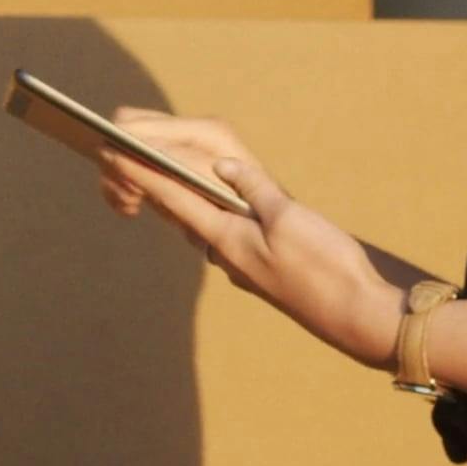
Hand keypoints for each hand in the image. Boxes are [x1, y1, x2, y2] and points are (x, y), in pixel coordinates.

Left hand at [96, 112, 404, 371]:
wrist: (357, 313)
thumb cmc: (326, 269)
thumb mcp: (290, 221)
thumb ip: (256, 190)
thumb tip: (224, 166)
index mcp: (227, 237)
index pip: (174, 197)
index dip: (140, 172)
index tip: (109, 152)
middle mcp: (225, 250)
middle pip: (175, 209)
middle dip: (142, 183)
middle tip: (114, 159)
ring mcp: (240, 260)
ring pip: (193, 222)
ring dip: (166, 198)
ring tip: (140, 178)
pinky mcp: (258, 264)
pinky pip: (217, 233)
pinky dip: (197, 212)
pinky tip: (194, 202)